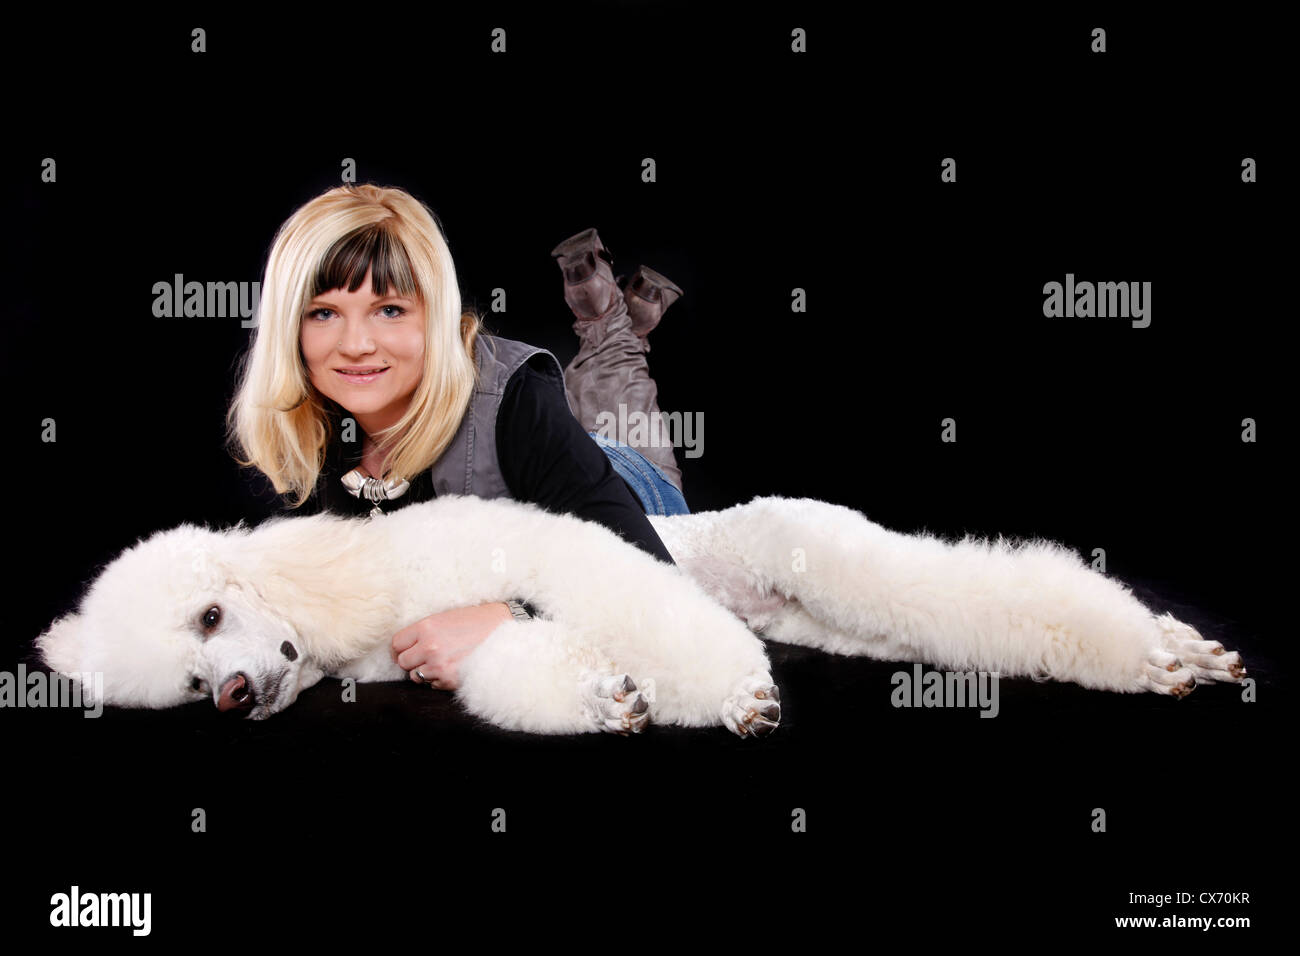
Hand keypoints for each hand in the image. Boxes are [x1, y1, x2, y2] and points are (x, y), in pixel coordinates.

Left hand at [392, 602, 512, 690]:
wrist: (505, 630)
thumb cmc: (475, 622)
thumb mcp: (445, 618)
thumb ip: (424, 632)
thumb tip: (405, 648)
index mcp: (426, 626)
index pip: (396, 644)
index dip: (401, 649)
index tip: (407, 652)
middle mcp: (429, 646)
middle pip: (403, 662)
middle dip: (412, 661)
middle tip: (425, 658)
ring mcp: (439, 664)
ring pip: (416, 676)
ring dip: (425, 672)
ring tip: (442, 663)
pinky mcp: (450, 679)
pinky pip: (433, 685)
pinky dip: (440, 680)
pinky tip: (454, 668)